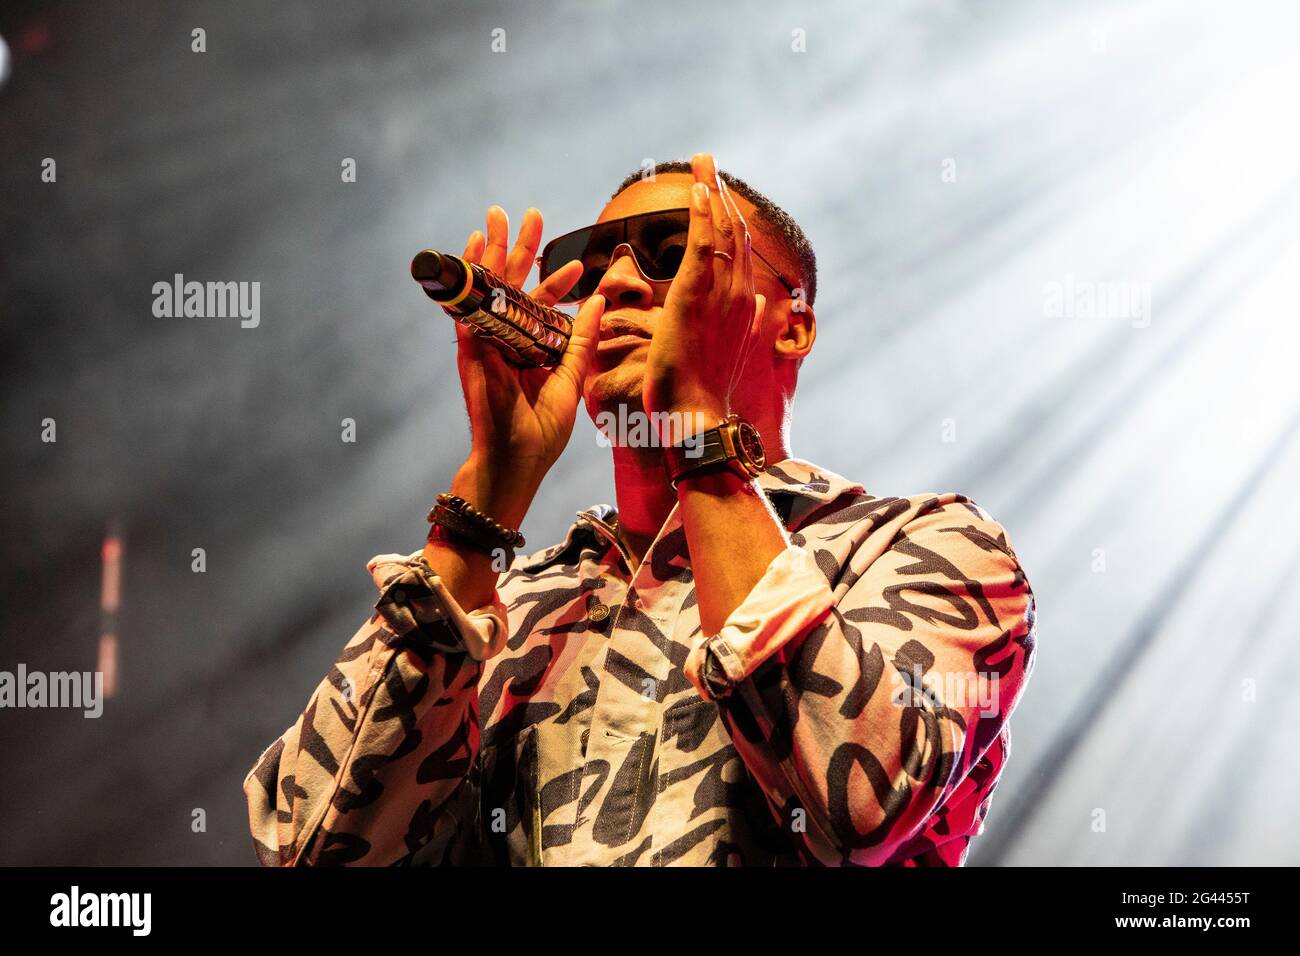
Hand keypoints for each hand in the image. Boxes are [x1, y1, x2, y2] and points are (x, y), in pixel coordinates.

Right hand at [452, 206, 605, 487]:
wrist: (516, 460)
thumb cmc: (543, 431)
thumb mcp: (571, 377)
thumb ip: (582, 338)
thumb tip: (598, 299)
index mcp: (532, 348)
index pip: (544, 306)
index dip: (559, 283)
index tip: (580, 266)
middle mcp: (508, 340)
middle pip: (514, 285)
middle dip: (523, 249)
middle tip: (532, 215)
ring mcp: (487, 341)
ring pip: (489, 286)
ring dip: (493, 249)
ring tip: (498, 214)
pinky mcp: (470, 347)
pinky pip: (467, 304)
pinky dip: (469, 276)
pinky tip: (472, 247)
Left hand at [642, 153, 766, 428]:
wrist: (699, 417)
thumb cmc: (707, 392)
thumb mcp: (730, 351)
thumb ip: (745, 322)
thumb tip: (761, 303)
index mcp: (742, 305)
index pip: (735, 250)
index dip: (725, 217)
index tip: (715, 191)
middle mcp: (736, 293)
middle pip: (730, 232)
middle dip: (718, 193)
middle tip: (706, 161)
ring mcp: (718, 294)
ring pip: (717, 233)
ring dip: (708, 192)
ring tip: (700, 162)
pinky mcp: (693, 298)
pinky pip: (699, 246)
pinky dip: (699, 216)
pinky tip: (696, 190)